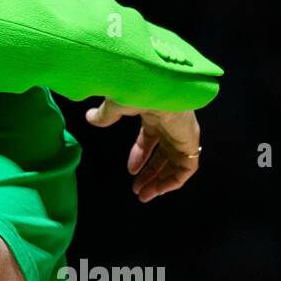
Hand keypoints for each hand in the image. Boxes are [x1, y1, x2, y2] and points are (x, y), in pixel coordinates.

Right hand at [85, 99, 201, 202]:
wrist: (158, 85)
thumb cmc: (137, 91)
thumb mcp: (116, 105)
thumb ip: (105, 115)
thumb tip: (90, 117)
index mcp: (154, 114)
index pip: (150, 139)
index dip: (139, 156)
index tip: (129, 171)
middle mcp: (170, 125)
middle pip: (162, 155)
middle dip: (149, 174)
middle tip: (136, 190)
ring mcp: (182, 134)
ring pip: (174, 164)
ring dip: (160, 181)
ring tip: (144, 195)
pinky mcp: (190, 142)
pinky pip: (187, 168)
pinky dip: (174, 181)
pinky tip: (159, 190)